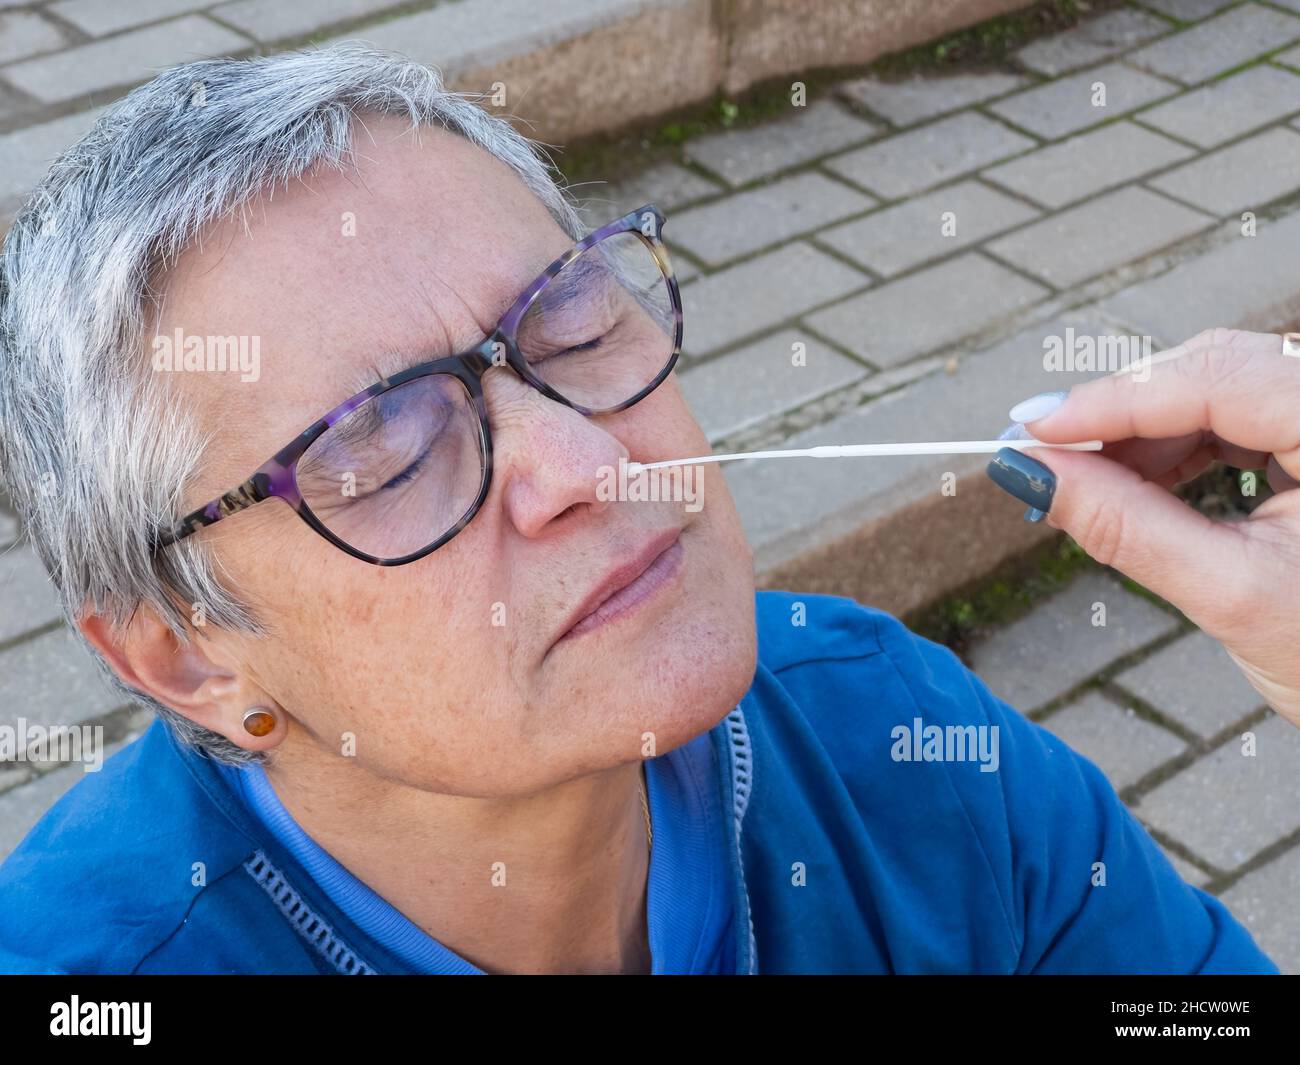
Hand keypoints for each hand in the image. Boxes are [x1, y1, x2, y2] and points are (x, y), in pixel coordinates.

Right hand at [989, 328, 1299, 726]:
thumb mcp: (1231, 594)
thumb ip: (1126, 527)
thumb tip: (1030, 475)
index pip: (1218, 380)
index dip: (1113, 401)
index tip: (1032, 430)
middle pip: (1217, 367)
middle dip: (1121, 411)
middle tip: (1042, 453)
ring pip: (1221, 386)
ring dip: (1143, 431)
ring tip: (1085, 482)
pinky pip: (1239, 415)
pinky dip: (1178, 445)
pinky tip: (1136, 482)